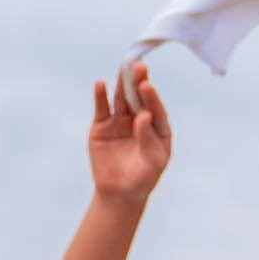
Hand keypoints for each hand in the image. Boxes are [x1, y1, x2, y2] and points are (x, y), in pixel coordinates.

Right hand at [87, 62, 172, 206]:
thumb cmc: (143, 177)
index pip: (156, 108)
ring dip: (122, 84)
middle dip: (139, 82)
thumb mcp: (152, 161)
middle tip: (139, 66)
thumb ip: (148, 138)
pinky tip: (100, 84)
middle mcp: (139, 119)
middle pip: (139, 98)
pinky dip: (100, 96)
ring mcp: (120, 120)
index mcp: (157, 126)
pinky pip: (102, 108)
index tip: (148, 86)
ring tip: (123, 68)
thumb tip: (143, 115)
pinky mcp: (101, 125)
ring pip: (121, 99)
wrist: (120, 193)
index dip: (152, 97)